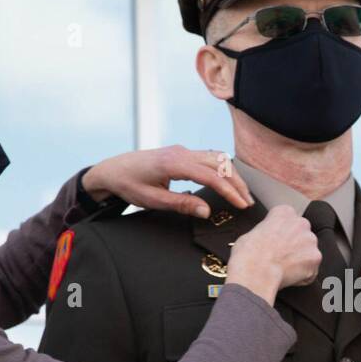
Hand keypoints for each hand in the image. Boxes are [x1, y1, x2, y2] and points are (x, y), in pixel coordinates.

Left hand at [81, 146, 252, 217]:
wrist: (112, 169)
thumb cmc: (129, 184)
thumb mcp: (154, 200)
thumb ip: (182, 204)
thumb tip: (206, 211)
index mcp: (174, 163)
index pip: (211, 175)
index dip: (229, 191)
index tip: (241, 204)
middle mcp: (181, 152)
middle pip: (219, 163)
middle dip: (237, 182)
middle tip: (248, 201)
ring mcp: (182, 150)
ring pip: (216, 158)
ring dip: (231, 174)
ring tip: (241, 193)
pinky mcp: (181, 153)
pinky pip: (208, 158)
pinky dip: (222, 169)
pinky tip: (227, 182)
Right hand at [226, 205, 320, 305]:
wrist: (256, 271)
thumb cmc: (249, 253)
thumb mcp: (252, 232)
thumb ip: (268, 231)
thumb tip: (267, 239)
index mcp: (284, 212)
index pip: (289, 220)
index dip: (282, 233)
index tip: (277, 242)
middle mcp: (301, 223)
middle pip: (302, 235)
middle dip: (295, 246)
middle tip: (281, 257)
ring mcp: (310, 241)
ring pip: (308, 252)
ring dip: (300, 260)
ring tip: (284, 269)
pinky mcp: (315, 258)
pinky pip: (312, 269)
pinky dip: (304, 275)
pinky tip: (289, 277)